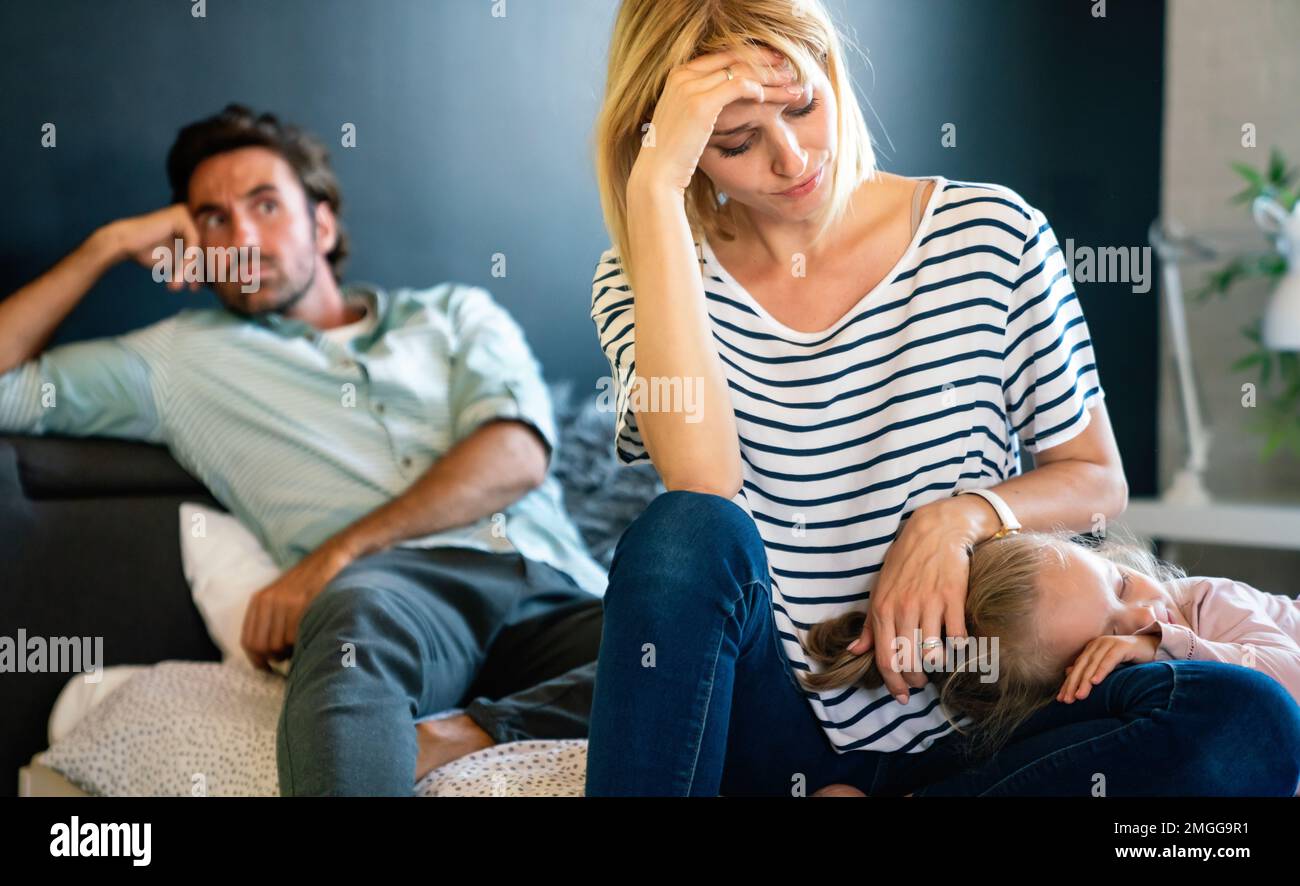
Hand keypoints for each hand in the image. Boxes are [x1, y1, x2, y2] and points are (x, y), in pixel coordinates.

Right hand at [99, 204, 202, 292]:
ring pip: (201, 248)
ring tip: (178, 284)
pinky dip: (186, 260)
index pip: (208, 251)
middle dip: (200, 272)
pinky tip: (178, 272)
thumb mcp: (179, 262)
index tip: (196, 288)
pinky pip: (193, 242)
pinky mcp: (181, 215)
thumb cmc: (149, 252)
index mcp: (195, 226)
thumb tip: (217, 279)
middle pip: (207, 249)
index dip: (204, 272)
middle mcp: (194, 216)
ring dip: (190, 269)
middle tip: (194, 288)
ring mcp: (189, 213)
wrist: (124, 244)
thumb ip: (197, 265)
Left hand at [240, 539, 355, 670]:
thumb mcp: (280, 596)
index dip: (257, 660)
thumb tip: (266, 654)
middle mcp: (268, 600)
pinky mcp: (304, 600)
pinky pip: (295, 634)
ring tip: (301, 643)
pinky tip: (309, 635)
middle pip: (263, 647)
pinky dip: (302, 641)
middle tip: (290, 654)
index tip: (269, 668)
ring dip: (291, 651)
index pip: (248, 642)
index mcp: (258, 600)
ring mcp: (286, 600)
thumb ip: (269, 618)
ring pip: (279, 644)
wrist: (330, 555)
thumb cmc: (307, 582)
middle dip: (276, 658)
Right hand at [629, 46, 804, 194]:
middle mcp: (683, 75)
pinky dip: (755, 89)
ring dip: (768, 77)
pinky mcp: (700, 103)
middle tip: (788, 68)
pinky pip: (737, 86)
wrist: (658, 172)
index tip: (773, 63)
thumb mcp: (686, 119)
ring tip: (789, 84)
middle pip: (733, 58)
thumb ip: (701, 101)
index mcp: (679, 74)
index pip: (722, 55)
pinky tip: (766, 98)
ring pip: (740, 71)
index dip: (750, 56)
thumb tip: (724, 100)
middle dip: (764, 61)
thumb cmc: (674, 152)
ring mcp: (690, 87)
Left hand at [848, 502, 972, 703]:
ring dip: (935, 667)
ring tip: (935, 665)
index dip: (893, 683)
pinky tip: (955, 645)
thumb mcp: (879, 590)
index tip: (901, 696)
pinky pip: (957, 638)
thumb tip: (854, 651)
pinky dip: (957, 649)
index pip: (884, 658)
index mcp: (882, 609)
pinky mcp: (953, 598)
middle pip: (908, 662)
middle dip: (914, 680)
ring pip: (932, 654)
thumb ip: (869, 624)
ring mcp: (929, 604)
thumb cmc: (904, 563)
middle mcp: (904, 609)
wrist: (935, 531)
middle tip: (919, 682)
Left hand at [1057, 634, 1159, 702]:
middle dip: (1073, 684)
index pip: (1077, 668)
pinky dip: (1101, 671)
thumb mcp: (1108, 666)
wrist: (1154, 647)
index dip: (1069, 684)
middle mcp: (1098, 644)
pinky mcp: (1122, 646)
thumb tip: (1068, 673)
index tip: (1061, 699)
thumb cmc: (1131, 659)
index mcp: (1092, 649)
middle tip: (1066, 701)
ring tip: (1079, 696)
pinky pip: (1109, 660)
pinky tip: (1096, 682)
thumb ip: (1091, 669)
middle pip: (1082, 667)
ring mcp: (1109, 643)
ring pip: (1093, 665)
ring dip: (1085, 681)